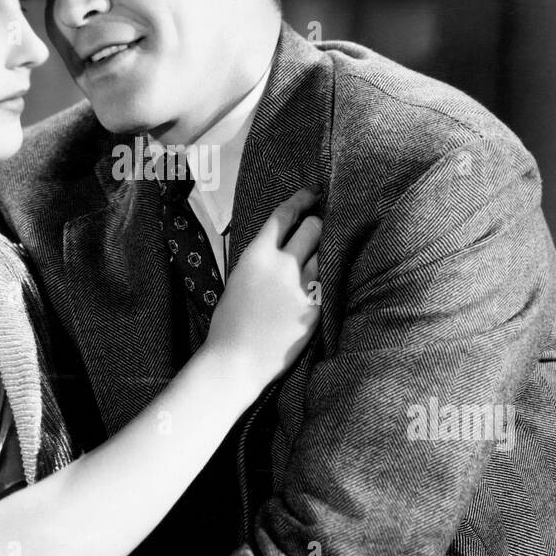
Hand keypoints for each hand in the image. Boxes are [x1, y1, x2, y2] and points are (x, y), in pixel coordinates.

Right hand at [205, 187, 321, 386]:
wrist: (236, 360)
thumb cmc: (229, 322)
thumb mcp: (239, 278)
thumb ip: (261, 259)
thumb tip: (279, 245)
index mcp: (257, 255)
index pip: (285, 215)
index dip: (301, 200)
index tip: (312, 194)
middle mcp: (283, 265)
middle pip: (313, 229)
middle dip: (315, 225)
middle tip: (314, 230)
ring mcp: (302, 287)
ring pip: (324, 254)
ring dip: (321, 253)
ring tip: (315, 260)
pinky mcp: (315, 309)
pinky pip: (326, 284)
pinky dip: (322, 281)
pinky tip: (316, 286)